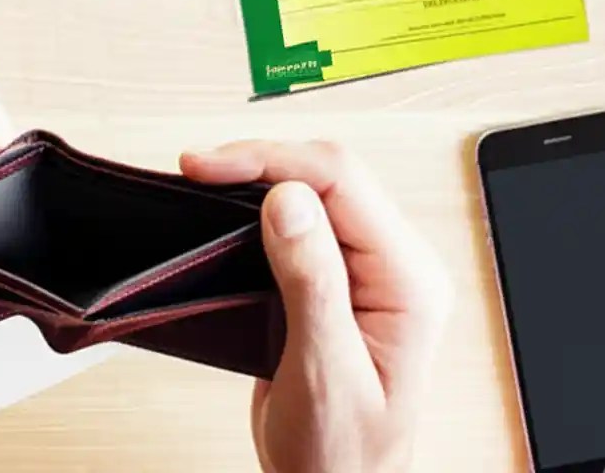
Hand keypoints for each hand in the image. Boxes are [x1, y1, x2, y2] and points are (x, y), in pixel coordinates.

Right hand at [181, 141, 452, 472]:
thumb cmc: (340, 454)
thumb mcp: (323, 371)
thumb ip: (310, 281)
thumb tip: (286, 199)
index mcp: (408, 281)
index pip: (343, 183)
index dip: (274, 160)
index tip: (212, 167)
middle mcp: (393, 266)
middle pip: (329, 175)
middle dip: (261, 161)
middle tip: (196, 168)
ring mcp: (365, 271)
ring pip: (312, 190)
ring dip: (257, 177)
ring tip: (204, 178)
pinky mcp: (333, 280)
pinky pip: (300, 221)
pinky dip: (255, 207)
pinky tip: (225, 207)